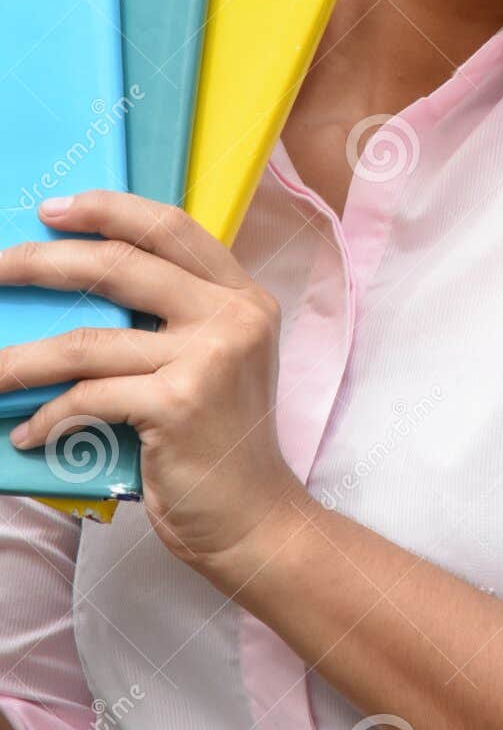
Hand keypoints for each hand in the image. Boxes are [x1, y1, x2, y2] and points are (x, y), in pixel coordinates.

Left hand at [0, 191, 312, 582]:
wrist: (253, 520)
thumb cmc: (218, 444)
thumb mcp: (214, 363)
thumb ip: (174, 320)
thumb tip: (78, 287)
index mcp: (242, 297)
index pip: (170, 228)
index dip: (109, 209)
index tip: (54, 209)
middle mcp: (233, 317)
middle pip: (121, 267)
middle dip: (45, 262)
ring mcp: (209, 359)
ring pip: (87, 341)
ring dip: (22, 359)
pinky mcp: (178, 405)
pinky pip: (88, 397)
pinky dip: (48, 418)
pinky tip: (27, 434)